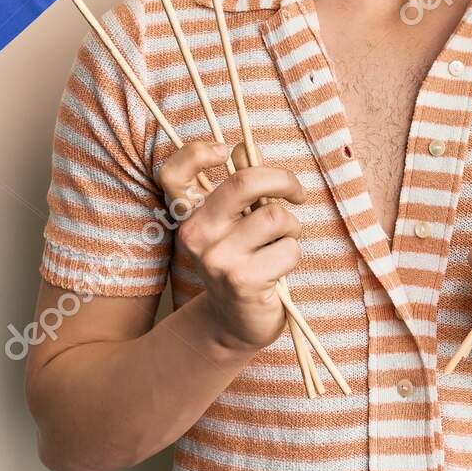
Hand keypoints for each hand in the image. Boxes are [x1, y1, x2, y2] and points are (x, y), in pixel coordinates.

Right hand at [157, 141, 304, 353]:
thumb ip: (237, 188)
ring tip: (282, 243)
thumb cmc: (240, 265)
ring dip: (292, 229)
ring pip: (276, 217)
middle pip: (245, 181)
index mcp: (190, 216)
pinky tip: (278, 270)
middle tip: (297, 194)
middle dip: (283, 180)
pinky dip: (293, 255)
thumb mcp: (232, 225)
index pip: (174, 174)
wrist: (235, 323)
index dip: (197, 153)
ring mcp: (217, 258)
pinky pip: (289, 248)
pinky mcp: (241, 280)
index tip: (226, 150)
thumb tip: (244, 147)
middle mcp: (196, 234)